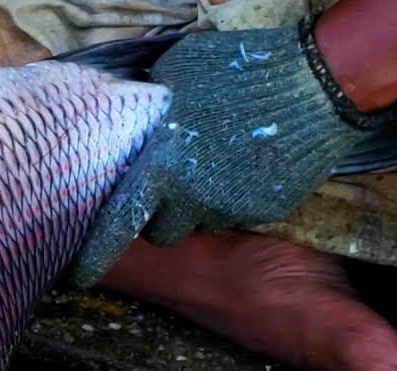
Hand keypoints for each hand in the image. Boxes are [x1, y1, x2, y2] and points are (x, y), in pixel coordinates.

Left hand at [68, 18, 380, 287]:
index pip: (117, 224)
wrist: (321, 81)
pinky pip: (236, 212)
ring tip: (216, 163)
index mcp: (161, 168)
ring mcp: (232, 209)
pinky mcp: (266, 210)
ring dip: (198, 205)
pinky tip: (248, 162)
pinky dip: (235, 196)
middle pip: (160, 232)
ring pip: (199, 223)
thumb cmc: (241, 70)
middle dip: (160, 215)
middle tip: (172, 183)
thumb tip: (136, 127)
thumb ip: (148, 116)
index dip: (95, 254)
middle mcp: (192, 198)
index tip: (76, 275)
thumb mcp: (176, 79)